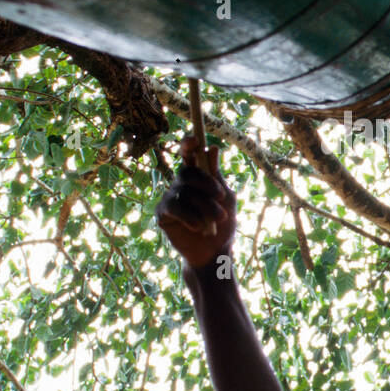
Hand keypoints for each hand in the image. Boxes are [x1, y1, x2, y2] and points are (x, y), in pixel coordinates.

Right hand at [157, 136, 235, 268]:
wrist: (215, 251)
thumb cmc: (223, 223)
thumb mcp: (226, 198)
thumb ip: (217, 176)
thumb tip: (212, 148)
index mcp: (198, 175)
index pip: (188, 154)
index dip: (188, 144)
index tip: (195, 139)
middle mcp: (182, 183)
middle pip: (187, 172)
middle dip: (206, 183)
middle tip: (222, 197)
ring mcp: (170, 197)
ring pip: (185, 192)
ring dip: (205, 205)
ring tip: (218, 219)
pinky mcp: (163, 213)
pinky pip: (174, 208)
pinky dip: (189, 216)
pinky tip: (198, 226)